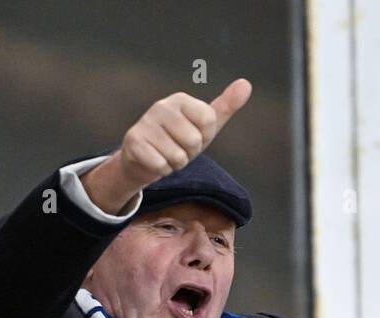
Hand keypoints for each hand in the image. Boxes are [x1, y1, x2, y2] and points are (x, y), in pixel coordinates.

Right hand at [81, 79, 252, 213]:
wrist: (145, 159)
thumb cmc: (179, 140)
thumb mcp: (205, 126)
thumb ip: (226, 106)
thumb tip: (246, 84)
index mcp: (181, 99)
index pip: (209, 121)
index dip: (204, 137)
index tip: (193, 135)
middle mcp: (162, 106)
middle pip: (194, 141)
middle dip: (189, 153)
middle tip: (177, 148)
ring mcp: (145, 122)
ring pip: (178, 156)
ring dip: (175, 163)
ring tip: (166, 155)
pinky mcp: (133, 141)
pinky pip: (161, 166)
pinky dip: (162, 170)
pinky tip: (154, 161)